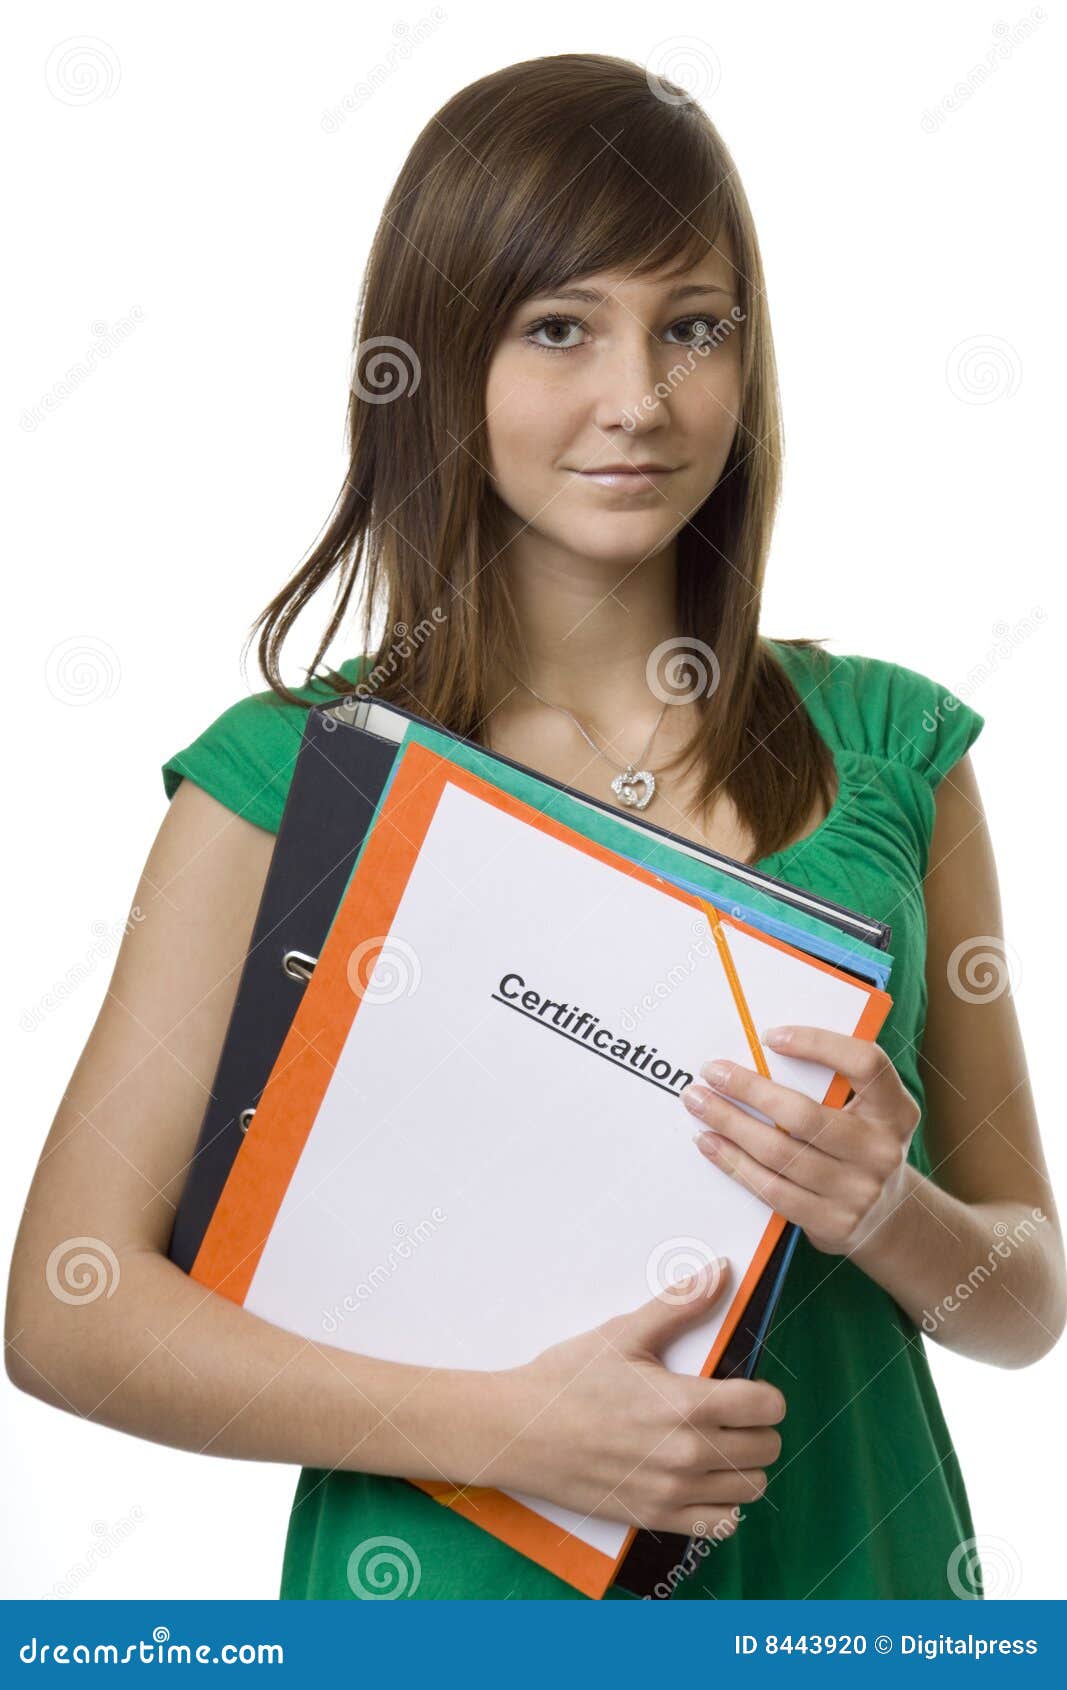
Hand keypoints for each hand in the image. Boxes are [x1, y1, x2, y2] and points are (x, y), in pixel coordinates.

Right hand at [481, 1259, 785, 1537]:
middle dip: (757, 1427)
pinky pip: (721, 1524)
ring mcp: (674, 1492)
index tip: (745, 1387)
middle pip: (768, 1448)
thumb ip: (681, 1303)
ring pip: (751, 1488)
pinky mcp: (656, 1518)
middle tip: (730, 1413)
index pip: (768, 1406)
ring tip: (718, 1444)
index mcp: (689, 1404)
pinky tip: (703, 1480)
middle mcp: (690, 1454)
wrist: (520, 1432)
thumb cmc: (570, 1379)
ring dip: (744, 1465)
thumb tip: (722, 1270)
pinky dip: (723, 1504)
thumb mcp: (624, 1333)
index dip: (764, 1393)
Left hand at [682, 1025, 920, 1256]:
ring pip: (779, 1153)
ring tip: (699, 1103)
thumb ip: (830, 1086)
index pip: (866, 1063)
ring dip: (730, 1124)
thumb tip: (757, 1053)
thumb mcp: (865, 1114)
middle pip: (804, 1114)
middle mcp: (883, 1150)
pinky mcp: (834, 1223)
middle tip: (711, 1072)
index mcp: (896, 1110)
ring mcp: (860, 1191)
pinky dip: (734, 1162)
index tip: (769, 1036)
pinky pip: (771, 1189)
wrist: (886, 1219)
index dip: (818, 1044)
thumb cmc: (858, 1147)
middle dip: (748, 1089)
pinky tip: (710, 1143)